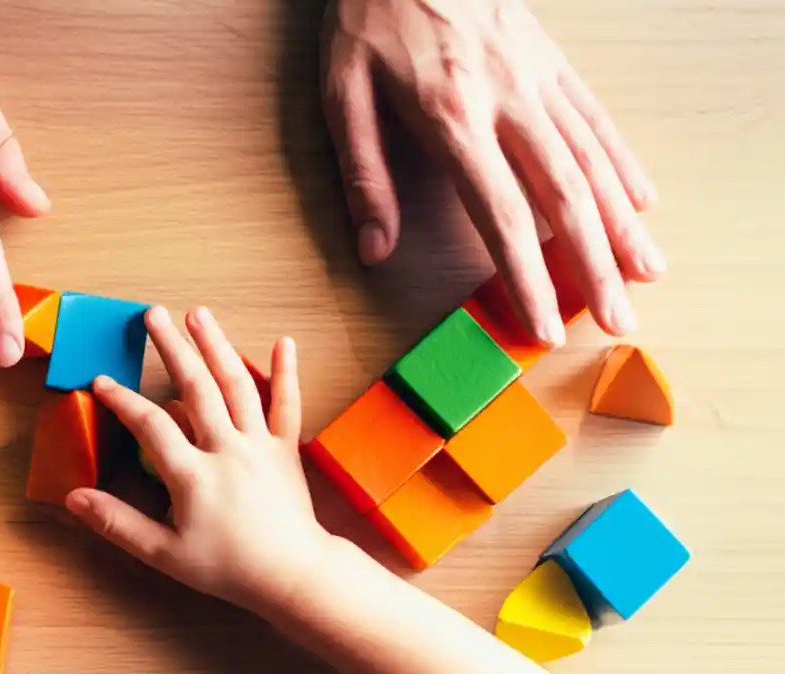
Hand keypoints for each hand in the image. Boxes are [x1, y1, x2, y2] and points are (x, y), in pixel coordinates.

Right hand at [66, 307, 331, 614]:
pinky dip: (286, 373)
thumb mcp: (163, 553)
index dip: (123, 400)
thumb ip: (118, 523)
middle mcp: (226, 449)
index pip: (150, 425)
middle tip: (152, 314)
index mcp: (193, 475)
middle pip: (196, 388)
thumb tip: (74, 499)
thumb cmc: (227, 568)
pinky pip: (287, 405)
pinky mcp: (285, 449)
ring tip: (198, 314)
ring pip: (237, 385)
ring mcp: (259, 445)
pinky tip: (284, 342)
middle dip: (171, 348)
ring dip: (216, 346)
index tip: (101, 380)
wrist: (291, 576)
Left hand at [322, 0, 664, 343]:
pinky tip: (641, 199)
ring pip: (591, 160)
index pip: (503, 215)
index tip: (544, 327)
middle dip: (594, 267)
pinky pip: (594, 116)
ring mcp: (536, 77)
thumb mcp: (342, 94)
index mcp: (452, 119)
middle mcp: (507, 102)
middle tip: (620, 321)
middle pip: (564, 199)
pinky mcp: (549, 58)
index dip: (528, 278)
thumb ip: (364, 176)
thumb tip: (375, 249)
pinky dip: (622, 161)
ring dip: (622, 224)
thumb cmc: (368, 17)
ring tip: (646, 273)